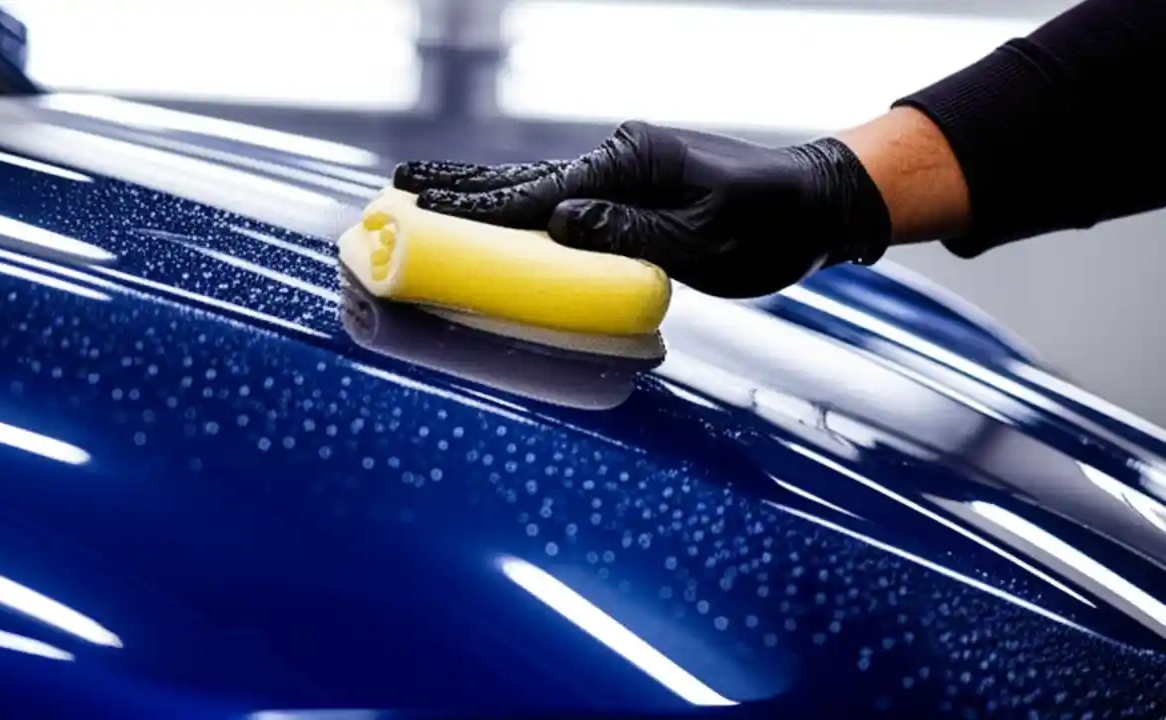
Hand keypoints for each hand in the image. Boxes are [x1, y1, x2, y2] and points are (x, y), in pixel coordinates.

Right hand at [394, 121, 891, 297]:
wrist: (812, 206)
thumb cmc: (768, 221)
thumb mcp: (706, 234)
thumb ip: (632, 231)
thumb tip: (559, 225)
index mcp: (632, 163)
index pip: (542, 195)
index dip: (482, 212)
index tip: (424, 215)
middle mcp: (618, 162)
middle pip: (523, 181)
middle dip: (461, 189)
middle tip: (400, 189)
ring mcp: (622, 179)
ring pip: (536, 191)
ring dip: (482, 196)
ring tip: (426, 192)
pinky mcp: (631, 201)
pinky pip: (565, 210)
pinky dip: (522, 213)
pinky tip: (496, 216)